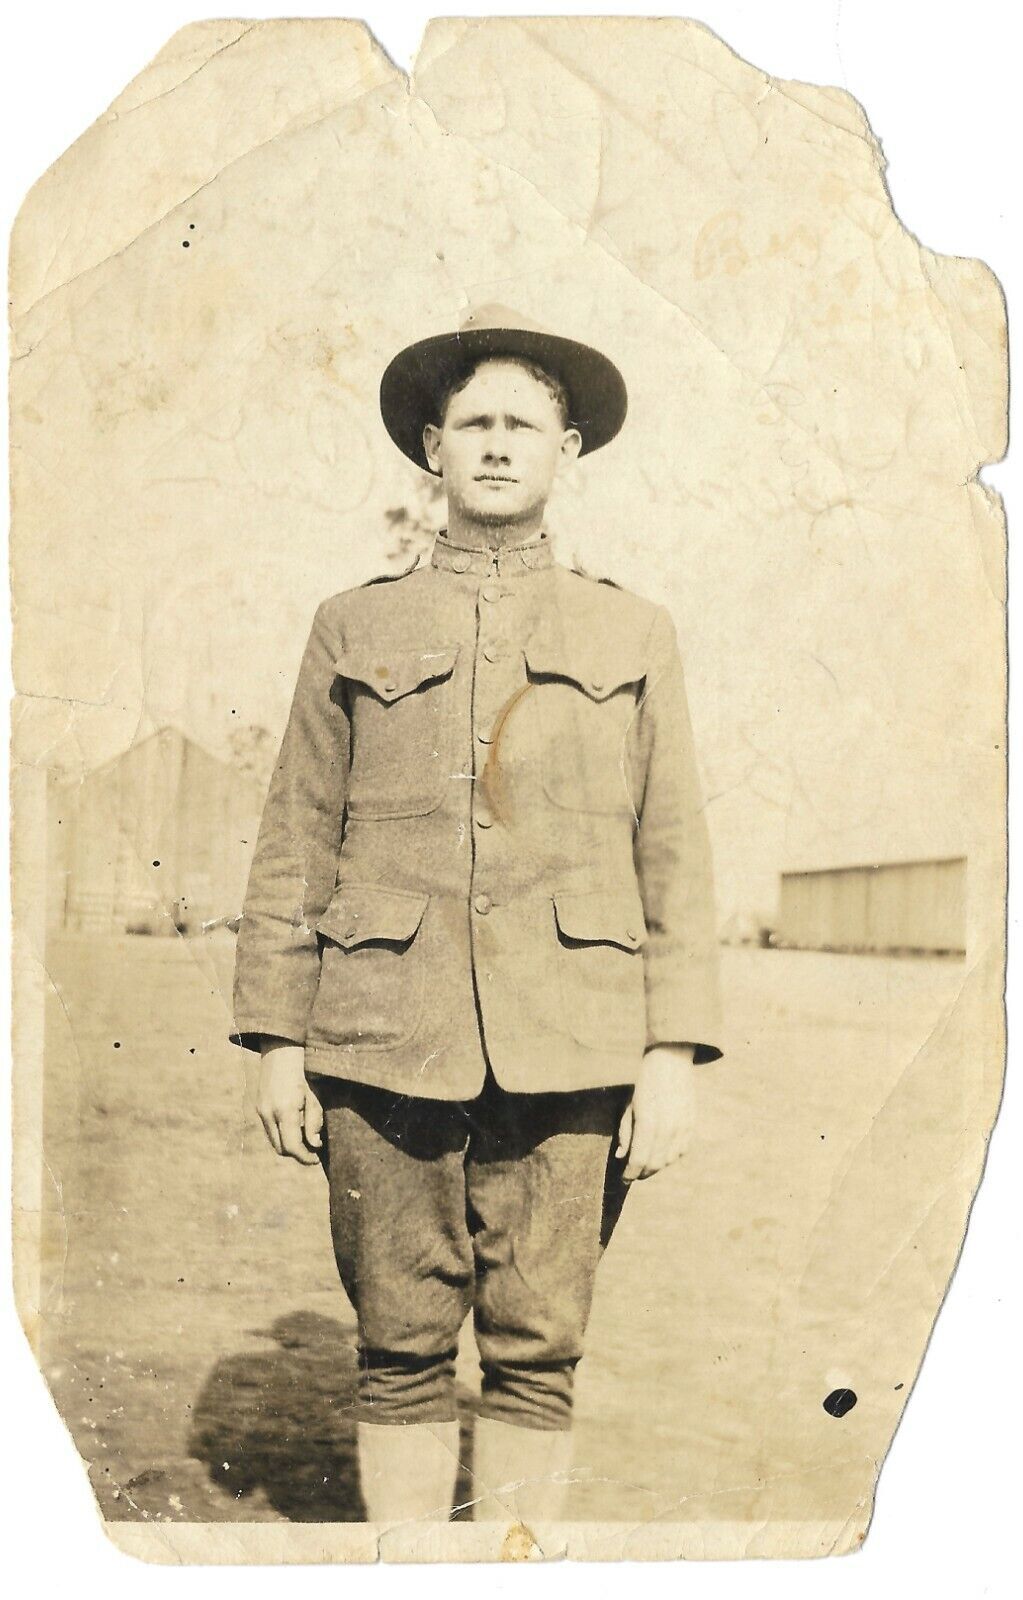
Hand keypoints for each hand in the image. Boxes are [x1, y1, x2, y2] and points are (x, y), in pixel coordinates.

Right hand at [255, 1039, 322, 1164]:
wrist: (281, 1049)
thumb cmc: (304, 1070)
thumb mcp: (315, 1094)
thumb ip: (314, 1121)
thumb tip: (314, 1145)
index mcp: (285, 1110)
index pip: (292, 1146)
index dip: (305, 1157)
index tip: (316, 1159)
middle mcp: (269, 1113)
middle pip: (281, 1148)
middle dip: (297, 1154)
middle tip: (312, 1151)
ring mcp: (261, 1110)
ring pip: (273, 1140)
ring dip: (288, 1145)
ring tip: (305, 1140)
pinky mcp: (259, 1106)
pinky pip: (269, 1129)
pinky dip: (281, 1134)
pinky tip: (294, 1127)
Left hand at [616, 1044, 696, 1181]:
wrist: (670, 1061)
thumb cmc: (644, 1082)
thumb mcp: (628, 1105)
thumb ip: (625, 1132)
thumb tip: (621, 1156)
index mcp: (648, 1123)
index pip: (639, 1160)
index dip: (630, 1173)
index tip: (624, 1178)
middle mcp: (667, 1129)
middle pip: (655, 1164)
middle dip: (642, 1173)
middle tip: (634, 1174)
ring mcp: (682, 1128)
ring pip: (669, 1160)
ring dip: (656, 1166)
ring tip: (646, 1163)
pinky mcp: (691, 1125)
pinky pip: (682, 1151)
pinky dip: (671, 1157)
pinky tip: (662, 1154)